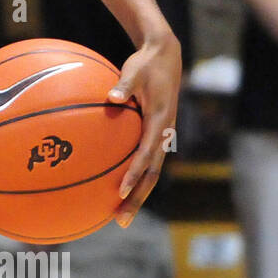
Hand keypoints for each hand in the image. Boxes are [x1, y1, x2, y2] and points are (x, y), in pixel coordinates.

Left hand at [107, 31, 182, 228]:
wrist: (166, 56)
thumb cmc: (147, 63)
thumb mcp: (135, 70)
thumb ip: (124, 85)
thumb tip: (112, 97)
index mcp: (160, 122)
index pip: (146, 154)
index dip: (134, 174)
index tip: (120, 191)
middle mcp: (164, 134)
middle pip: (152, 174)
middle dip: (137, 199)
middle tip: (120, 221)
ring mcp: (162, 137)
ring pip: (151, 173)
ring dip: (138, 195)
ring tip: (119, 216)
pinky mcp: (157, 135)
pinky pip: (146, 162)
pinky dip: (135, 178)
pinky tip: (118, 188)